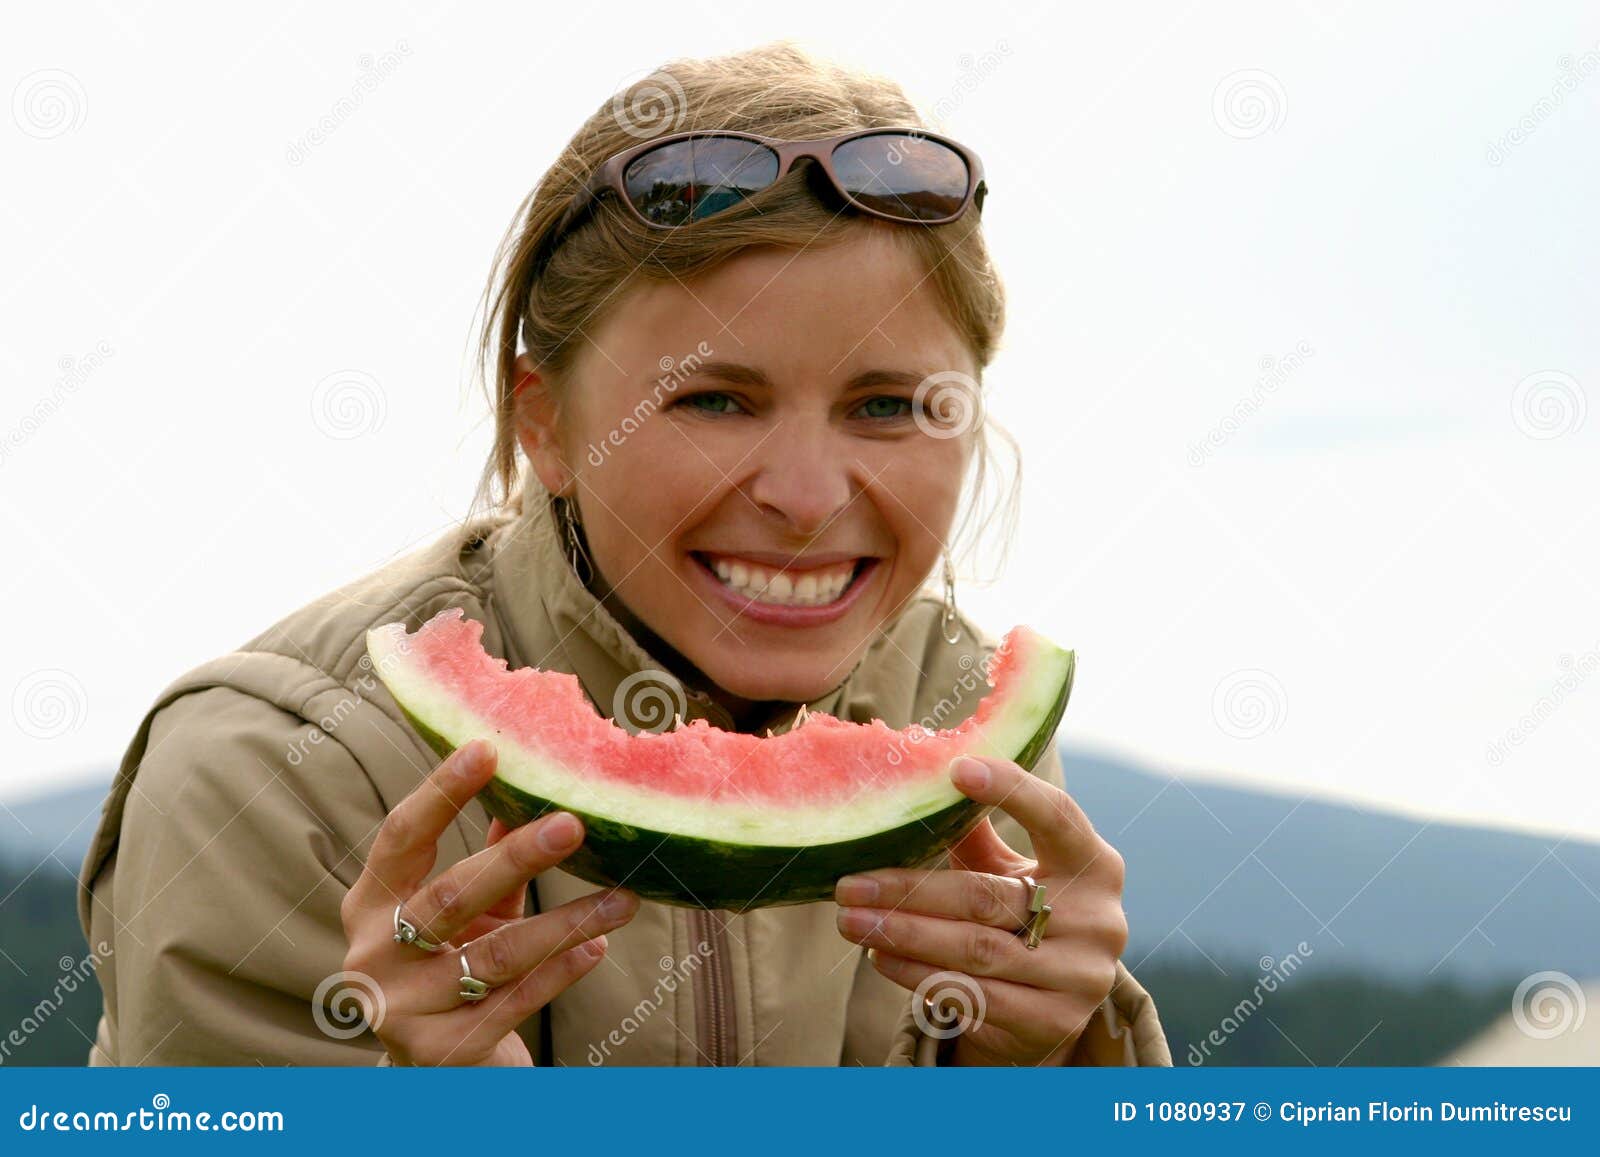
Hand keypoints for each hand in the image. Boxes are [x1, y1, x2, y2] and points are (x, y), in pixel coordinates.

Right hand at [339, 739, 640, 1065]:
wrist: (439, 1074)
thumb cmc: (454, 969)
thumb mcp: (468, 913)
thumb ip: (491, 862)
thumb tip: (535, 797)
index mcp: (368, 904)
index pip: (400, 837)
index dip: (440, 791)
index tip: (488, 748)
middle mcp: (372, 955)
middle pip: (449, 895)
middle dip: (516, 857)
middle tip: (574, 824)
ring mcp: (401, 1009)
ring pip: (493, 957)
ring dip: (565, 923)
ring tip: (621, 899)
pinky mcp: (439, 1054)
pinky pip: (512, 1004)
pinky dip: (560, 972)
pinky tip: (597, 946)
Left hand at [834, 754, 1127, 1065]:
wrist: (1052, 1005)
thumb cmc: (1021, 911)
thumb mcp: (1011, 867)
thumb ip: (975, 829)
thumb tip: (916, 776)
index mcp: (1095, 863)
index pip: (1057, 816)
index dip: (1011, 789)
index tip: (957, 768)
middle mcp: (1099, 920)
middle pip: (988, 896)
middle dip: (910, 890)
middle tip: (850, 885)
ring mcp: (1080, 975)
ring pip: (974, 950)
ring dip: (904, 935)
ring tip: (852, 922)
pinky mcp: (1056, 1022)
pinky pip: (974, 995)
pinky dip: (919, 975)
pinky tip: (882, 957)